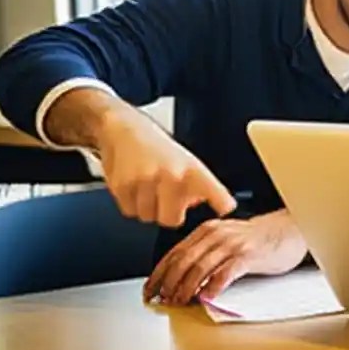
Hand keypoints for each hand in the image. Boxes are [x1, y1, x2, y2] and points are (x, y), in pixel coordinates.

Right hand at [95, 115, 235, 226]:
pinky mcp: (123, 186)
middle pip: (172, 219)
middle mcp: (170, 174)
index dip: (220, 201)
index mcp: (191, 168)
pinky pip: (130, 212)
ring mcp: (145, 181)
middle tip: (167, 200)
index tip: (225, 208)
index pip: (212, 189)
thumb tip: (198, 205)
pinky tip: (134, 186)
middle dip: (169, 214)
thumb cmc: (157, 147)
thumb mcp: (184, 160)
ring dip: (149, 209)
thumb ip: (195, 185)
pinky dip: (131, 204)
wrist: (124, 129)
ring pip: (148, 217)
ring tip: (148, 187)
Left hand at [143, 209, 307, 304]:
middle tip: (162, 300)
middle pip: (183, 261)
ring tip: (180, 302)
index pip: (174, 253)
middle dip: (169, 283)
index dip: (159, 274)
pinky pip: (225, 273)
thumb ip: (206, 253)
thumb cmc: (259, 239)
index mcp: (207, 231)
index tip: (150, 290)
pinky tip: (207, 297)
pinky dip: (213, 287)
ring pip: (200, 268)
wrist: (290, 230)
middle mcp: (217, 235)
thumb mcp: (226, 239)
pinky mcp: (248, 256)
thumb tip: (181, 279)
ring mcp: (233, 244)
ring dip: (186, 288)